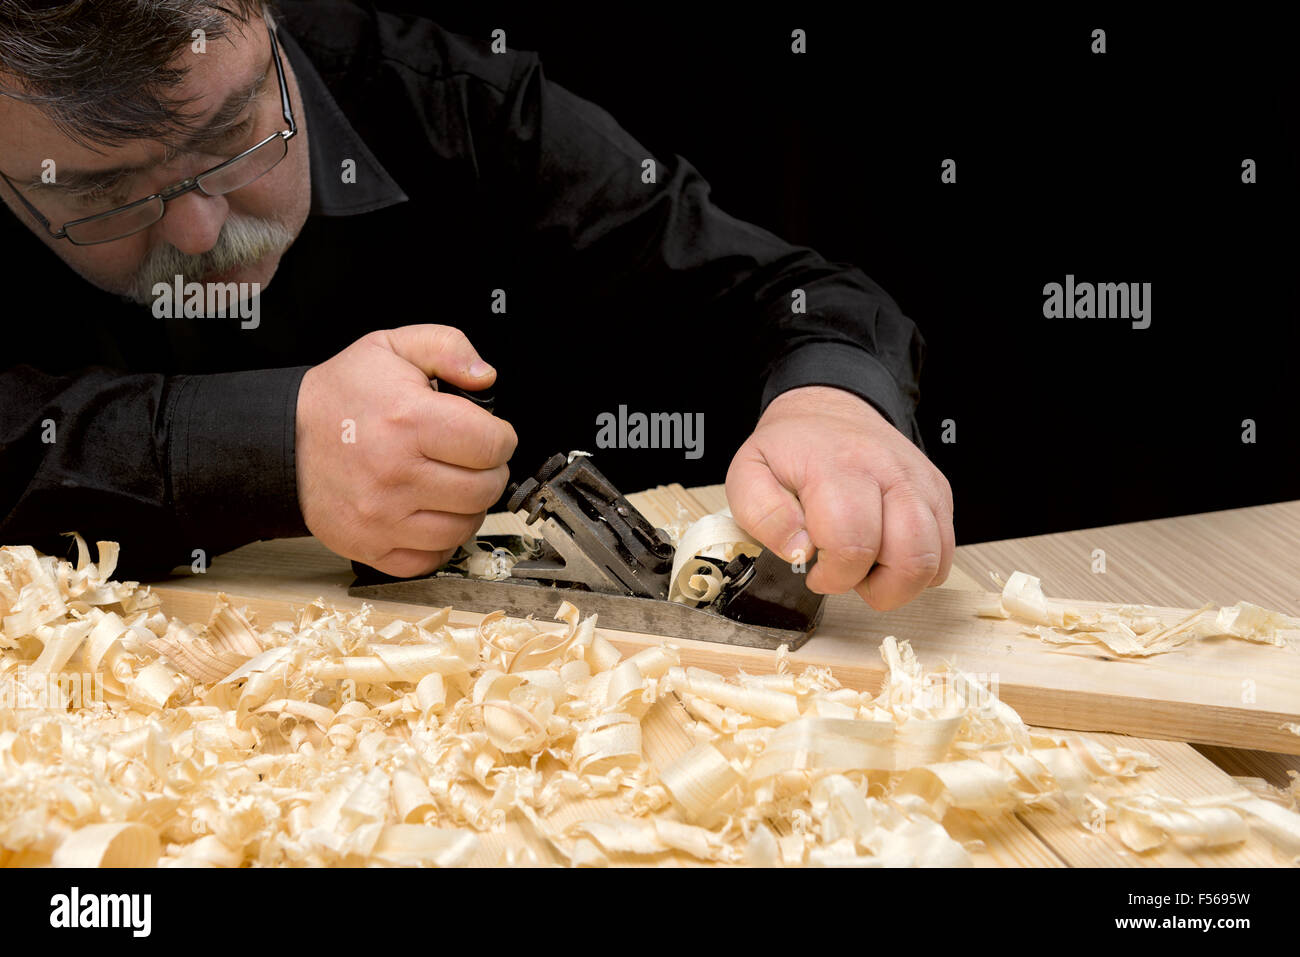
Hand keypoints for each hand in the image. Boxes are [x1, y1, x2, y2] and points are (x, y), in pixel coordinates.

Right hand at [295, 325, 517, 577]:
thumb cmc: (341, 397)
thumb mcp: (392, 347)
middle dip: (490, 471)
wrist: (283, 440)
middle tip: (473, 459)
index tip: (491, 435)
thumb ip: (448, 347)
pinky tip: (432, 513)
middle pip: (484, 490)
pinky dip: (440, 540)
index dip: (501, 437)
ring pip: (463, 527)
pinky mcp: (369, 545)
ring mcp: (381, 516)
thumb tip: (485, 377)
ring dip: (469, 507)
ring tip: (453, 484)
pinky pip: (430, 558)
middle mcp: (395, 473)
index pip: (491, 445)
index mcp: (407, 420)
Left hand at [726, 386, 953, 609]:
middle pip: (910, 558)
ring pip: (935, 560)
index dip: (833, 576)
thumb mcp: (749, 473)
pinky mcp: (938, 494)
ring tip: (867, 565)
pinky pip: (945, 552)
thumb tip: (799, 551)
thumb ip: (763, 516)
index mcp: (839, 468)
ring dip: (900, 582)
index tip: (815, 572)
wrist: (831, 408)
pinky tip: (886, 554)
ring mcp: (920, 483)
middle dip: (876, 588)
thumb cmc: (792, 448)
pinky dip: (918, 567)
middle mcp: (890, 472)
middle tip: (846, 574)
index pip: (853, 544)